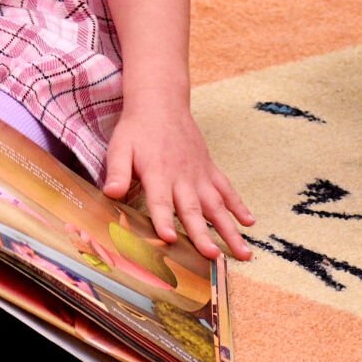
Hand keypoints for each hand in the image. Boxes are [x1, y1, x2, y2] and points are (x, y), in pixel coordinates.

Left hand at [101, 101, 254, 260]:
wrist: (161, 104)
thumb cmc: (136, 130)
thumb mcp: (119, 147)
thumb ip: (117, 171)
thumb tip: (111, 193)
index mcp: (157, 173)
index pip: (159, 201)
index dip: (163, 220)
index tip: (170, 239)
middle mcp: (181, 177)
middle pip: (192, 209)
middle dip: (203, 234)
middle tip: (213, 257)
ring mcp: (199, 174)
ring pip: (217, 205)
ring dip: (230, 229)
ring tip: (243, 253)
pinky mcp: (209, 169)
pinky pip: (227, 189)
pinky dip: (239, 205)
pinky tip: (249, 223)